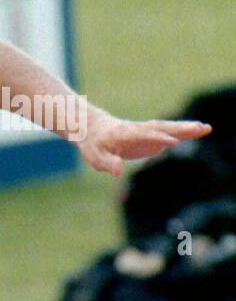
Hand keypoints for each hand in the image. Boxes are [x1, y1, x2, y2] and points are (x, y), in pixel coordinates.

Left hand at [75, 109, 212, 177]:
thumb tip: (118, 172)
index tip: (173, 142)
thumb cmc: (94, 144)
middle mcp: (138, 129)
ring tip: (206, 128)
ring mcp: (146, 132)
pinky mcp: (150, 137)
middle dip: (180, 129)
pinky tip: (199, 132)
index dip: (157, 138)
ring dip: (186, 128)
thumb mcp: (95, 156)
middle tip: (200, 128)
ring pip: (168, 129)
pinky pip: (169, 134)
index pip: (142, 135)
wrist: (93, 128)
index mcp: (124, 133)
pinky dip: (183, 133)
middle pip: (161, 128)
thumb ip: (107, 163)